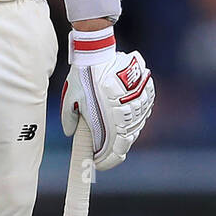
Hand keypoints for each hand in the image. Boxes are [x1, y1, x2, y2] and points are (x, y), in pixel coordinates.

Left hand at [60, 27, 153, 171]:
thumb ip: (69, 119)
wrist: (99, 52)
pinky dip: (131, 120)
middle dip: (114, 151)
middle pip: (125, 143)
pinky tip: (120, 119)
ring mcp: (139, 105)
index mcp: (109, 121)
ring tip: (110, 135)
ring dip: (123, 135)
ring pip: (134, 129)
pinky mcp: (146, 94)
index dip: (106, 161)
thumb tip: (70, 133)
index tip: (97, 164)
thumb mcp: (70, 99)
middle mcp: (127, 115)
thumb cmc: (82, 76)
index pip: (113, 152)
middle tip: (103, 154)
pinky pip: (141, 114)